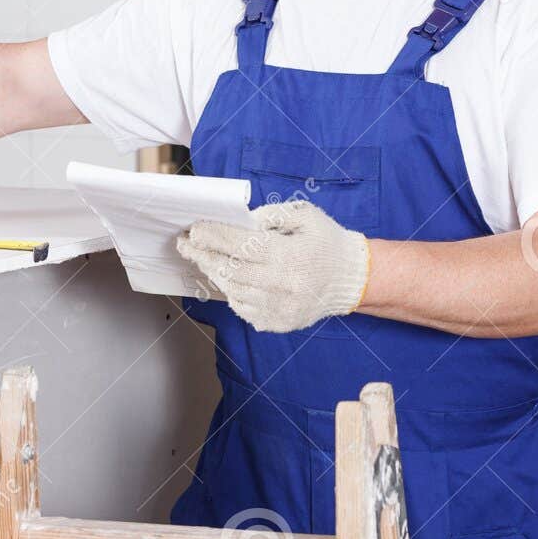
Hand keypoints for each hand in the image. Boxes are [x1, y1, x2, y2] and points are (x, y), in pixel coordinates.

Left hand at [176, 200, 369, 332]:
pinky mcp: (276, 323)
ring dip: (214, 272)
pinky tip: (229, 277)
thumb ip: (271, 215)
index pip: (239, 245)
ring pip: (232, 290)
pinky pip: (242, 307)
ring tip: (203, 258)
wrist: (352, 280)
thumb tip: (240, 221)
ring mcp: (278, 308)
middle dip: (202, 255)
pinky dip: (231, 291)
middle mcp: (281, 285)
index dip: (212, 237)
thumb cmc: (326, 242)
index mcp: (288, 256)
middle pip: (228, 270)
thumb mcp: (305, 215)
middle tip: (185, 244)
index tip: (194, 230)